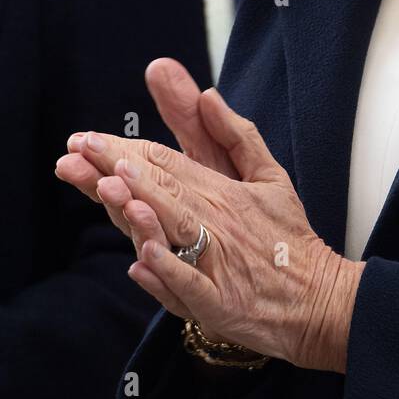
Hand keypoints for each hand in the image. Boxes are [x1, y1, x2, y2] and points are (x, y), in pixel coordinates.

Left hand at [56, 72, 364, 371]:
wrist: (318, 300)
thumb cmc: (288, 238)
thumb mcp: (271, 177)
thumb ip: (236, 136)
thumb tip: (208, 95)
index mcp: (225, 192)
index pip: (168, 164)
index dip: (125, 150)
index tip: (87, 138)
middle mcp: (217, 223)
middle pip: (163, 191)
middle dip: (118, 169)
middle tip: (80, 151)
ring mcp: (217, 264)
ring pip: (174, 231)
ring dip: (143, 209)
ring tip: (111, 186)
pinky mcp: (219, 303)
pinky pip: (190, 285)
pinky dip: (168, 271)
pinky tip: (143, 256)